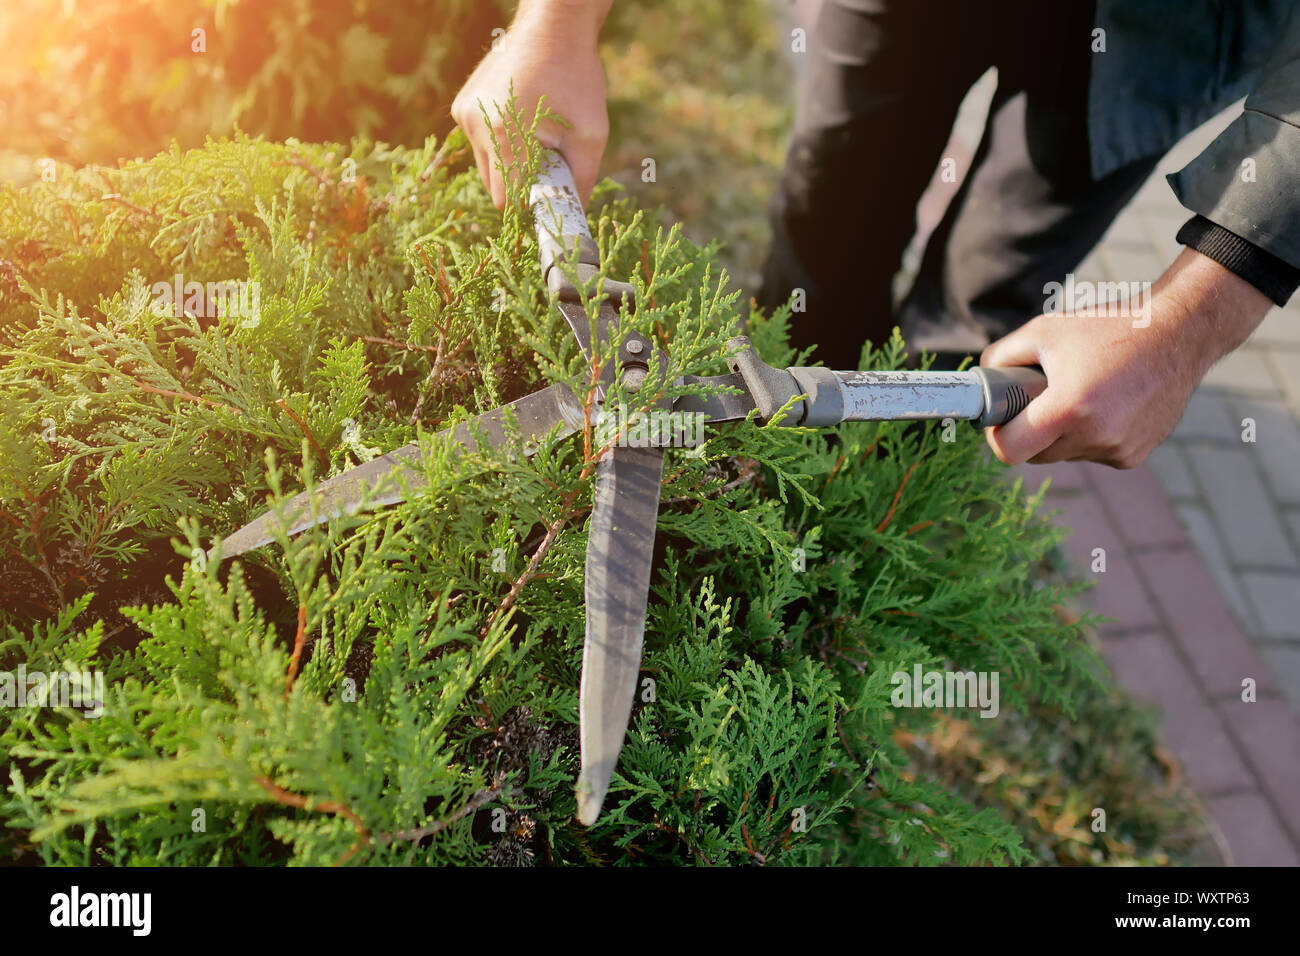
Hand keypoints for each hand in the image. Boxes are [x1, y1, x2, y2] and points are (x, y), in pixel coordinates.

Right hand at [451, 0, 612, 208]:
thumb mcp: (591, 135)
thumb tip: (574, 217)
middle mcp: (476, 126)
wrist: (553, 26)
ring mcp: (465, 114)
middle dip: (521, 184)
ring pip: (486, 166)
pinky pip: (481, 143)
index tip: (549, 196)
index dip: (529, 205)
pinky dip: (501, 143)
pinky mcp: (463, 106)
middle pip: (494, 186)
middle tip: (549, 162)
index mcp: (504, 136)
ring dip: (510, 164)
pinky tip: (521, 119)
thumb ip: (582, 182)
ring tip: (536, 135)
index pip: (507, 199)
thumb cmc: (576, 78)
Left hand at [980, 248, 1272, 467]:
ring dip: (1061, 434)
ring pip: (1064, 454)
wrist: (1179, 333)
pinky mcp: (1134, 455)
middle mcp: (1095, 436)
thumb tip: (980, 382)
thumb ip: (1001, 358)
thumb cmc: (1107, 327)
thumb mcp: (1044, 330)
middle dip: (1029, 431)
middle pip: (1035, 454)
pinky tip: (1105, 404)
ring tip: (1079, 393)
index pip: (1009, 451)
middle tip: (1037, 398)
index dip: (996, 436)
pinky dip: (1089, 436)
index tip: (998, 419)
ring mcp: (1117, 450)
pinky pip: (1092, 453)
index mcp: (1068, 408)